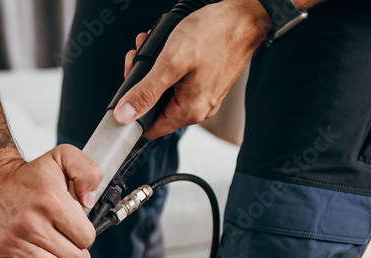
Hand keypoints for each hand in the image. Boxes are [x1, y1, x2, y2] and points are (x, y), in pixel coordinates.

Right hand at [0, 145, 102, 257]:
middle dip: (78, 256)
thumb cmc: (29, 176)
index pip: (85, 238)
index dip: (87, 237)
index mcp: (50, 202)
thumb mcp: (63, 157)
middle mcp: (30, 224)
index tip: (79, 232)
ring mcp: (13, 243)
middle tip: (72, 248)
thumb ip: (88, 171)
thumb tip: (90, 201)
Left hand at [113, 0, 271, 138]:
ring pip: (165, 92)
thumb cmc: (215, 34)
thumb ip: (146, 92)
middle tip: (135, 60)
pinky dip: (168, 66)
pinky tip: (165, 49)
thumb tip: (125, 116)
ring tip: (148, 48)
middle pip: (156, 108)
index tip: (126, 92)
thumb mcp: (171, 63)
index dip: (132, 113)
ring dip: (152, 72)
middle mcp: (198, 108)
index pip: (149, 129)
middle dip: (141, 85)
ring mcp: (204, 95)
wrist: (246, 16)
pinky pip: (179, 81)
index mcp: (189, 111)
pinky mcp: (207, 82)